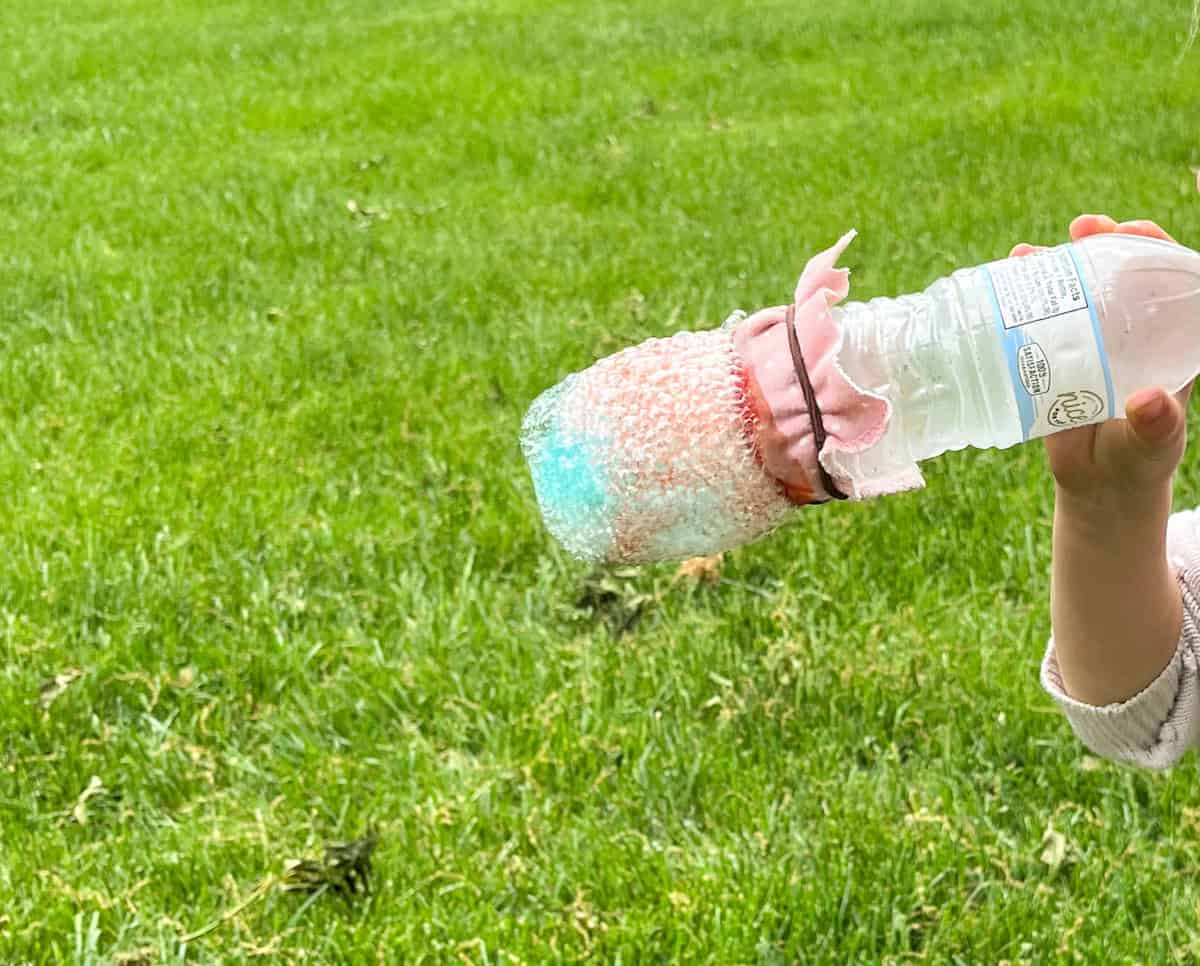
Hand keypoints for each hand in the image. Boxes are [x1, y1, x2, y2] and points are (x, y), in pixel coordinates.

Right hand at [1009, 214, 1192, 506]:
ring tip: (1027, 253)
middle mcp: (1127, 331)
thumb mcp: (1152, 444)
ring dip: (1052, 264)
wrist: (1097, 486)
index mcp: (1166, 339)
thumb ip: (1157, 425)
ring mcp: (1088, 341)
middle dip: (1099, 242)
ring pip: (1073, 290)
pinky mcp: (1051, 356)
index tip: (1132, 231)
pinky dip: (1018, 298)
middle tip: (1081, 230)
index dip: (1153, 246)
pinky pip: (1036, 320)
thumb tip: (1149, 401)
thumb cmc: (1137, 462)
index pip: (1168, 278)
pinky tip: (1001, 282)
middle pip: (1117, 272)